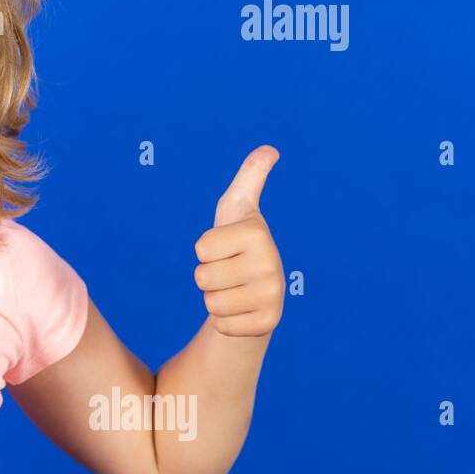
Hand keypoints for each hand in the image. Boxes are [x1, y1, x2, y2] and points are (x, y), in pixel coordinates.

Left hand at [193, 145, 283, 336]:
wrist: (255, 288)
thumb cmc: (238, 242)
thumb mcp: (237, 208)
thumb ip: (249, 176)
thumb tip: (270, 149)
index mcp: (258, 234)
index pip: (201, 248)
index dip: (206, 249)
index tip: (226, 247)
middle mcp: (271, 265)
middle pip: (202, 276)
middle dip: (208, 275)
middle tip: (229, 271)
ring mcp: (273, 297)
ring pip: (210, 302)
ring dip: (215, 297)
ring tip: (235, 288)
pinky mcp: (268, 324)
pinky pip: (222, 324)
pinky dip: (225, 320)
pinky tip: (241, 308)